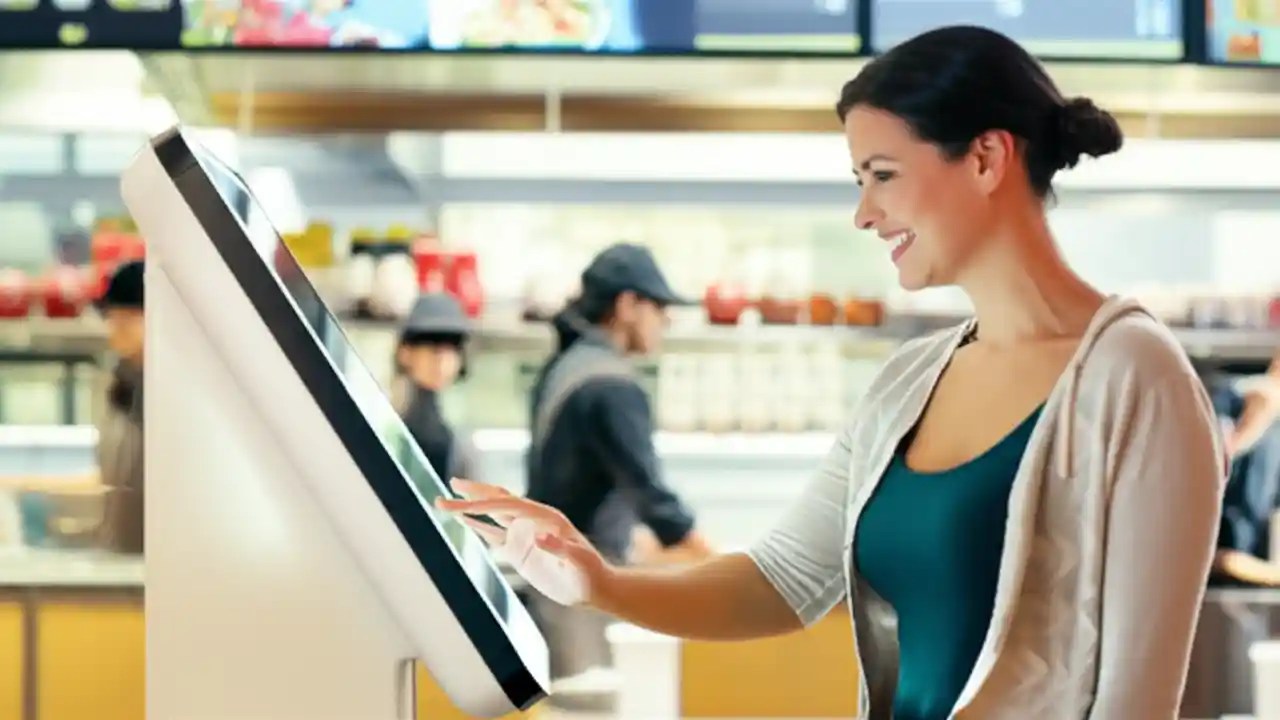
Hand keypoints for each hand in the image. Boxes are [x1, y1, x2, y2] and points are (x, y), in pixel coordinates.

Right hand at [438, 479, 611, 606]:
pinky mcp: (519, 550)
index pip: (510, 504)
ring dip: (470, 507)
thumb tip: (538, 537)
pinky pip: (493, 535)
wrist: (595, 587)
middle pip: (498, 501)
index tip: (462, 504)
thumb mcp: (578, 562)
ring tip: (446, 500)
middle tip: (449, 485)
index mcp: (545, 517)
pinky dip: (477, 526)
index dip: (486, 503)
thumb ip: (559, 548)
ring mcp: (524, 534)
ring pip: (493, 514)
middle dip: (473, 494)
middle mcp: (532, 521)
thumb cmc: (590, 574)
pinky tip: (462, 520)